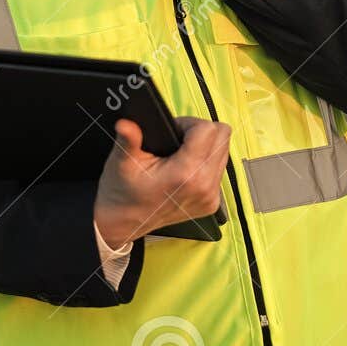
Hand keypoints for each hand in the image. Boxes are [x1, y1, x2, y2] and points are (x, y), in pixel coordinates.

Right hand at [93, 116, 231, 249]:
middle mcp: (204, 186)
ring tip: (181, 154)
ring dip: (207, 147)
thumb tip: (126, 123)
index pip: (208, 129)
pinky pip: (219, 171)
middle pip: (223, 137)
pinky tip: (186, 169)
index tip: (174, 130)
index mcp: (186, 174)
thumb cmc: (123, 191)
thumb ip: (129, 139)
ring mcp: (210, 197)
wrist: (124, 222)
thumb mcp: (122, 161)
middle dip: (201, 132)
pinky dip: (206, 164)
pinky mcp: (212, 203)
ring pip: (224, 153)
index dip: (189, 123)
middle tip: (178, 140)